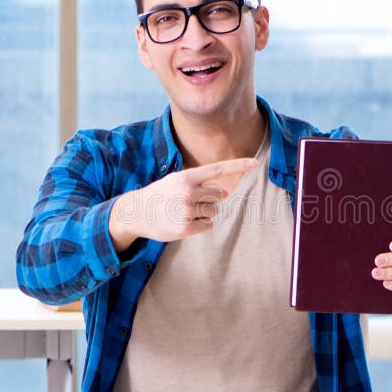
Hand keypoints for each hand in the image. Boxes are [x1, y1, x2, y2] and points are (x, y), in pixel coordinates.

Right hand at [109, 157, 257, 248]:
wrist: (136, 212)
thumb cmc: (161, 195)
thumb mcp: (176, 180)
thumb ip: (200, 183)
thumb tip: (225, 192)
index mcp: (186, 178)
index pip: (217, 169)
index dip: (238, 166)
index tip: (255, 163)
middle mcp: (188, 192)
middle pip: (219, 195)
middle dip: (210, 199)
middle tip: (190, 201)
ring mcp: (186, 211)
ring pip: (214, 211)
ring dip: (204, 212)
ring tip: (185, 211)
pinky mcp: (184, 228)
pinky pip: (207, 225)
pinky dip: (200, 224)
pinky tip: (184, 221)